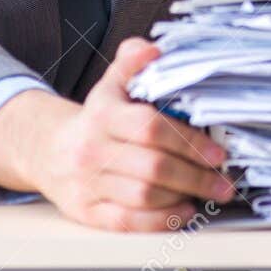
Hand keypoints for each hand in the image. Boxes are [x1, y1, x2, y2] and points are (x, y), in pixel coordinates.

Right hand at [0, 38, 232, 230]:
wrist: (46, 151)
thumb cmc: (94, 120)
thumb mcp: (110, 85)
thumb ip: (132, 63)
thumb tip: (154, 49)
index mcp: (103, 114)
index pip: (150, 128)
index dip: (188, 142)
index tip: (217, 152)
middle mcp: (93, 150)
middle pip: (152, 167)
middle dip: (196, 176)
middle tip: (223, 181)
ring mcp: (88, 182)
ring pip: (143, 196)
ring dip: (182, 198)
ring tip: (207, 195)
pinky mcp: (87, 211)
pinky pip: (127, 221)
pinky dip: (160, 221)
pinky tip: (182, 212)